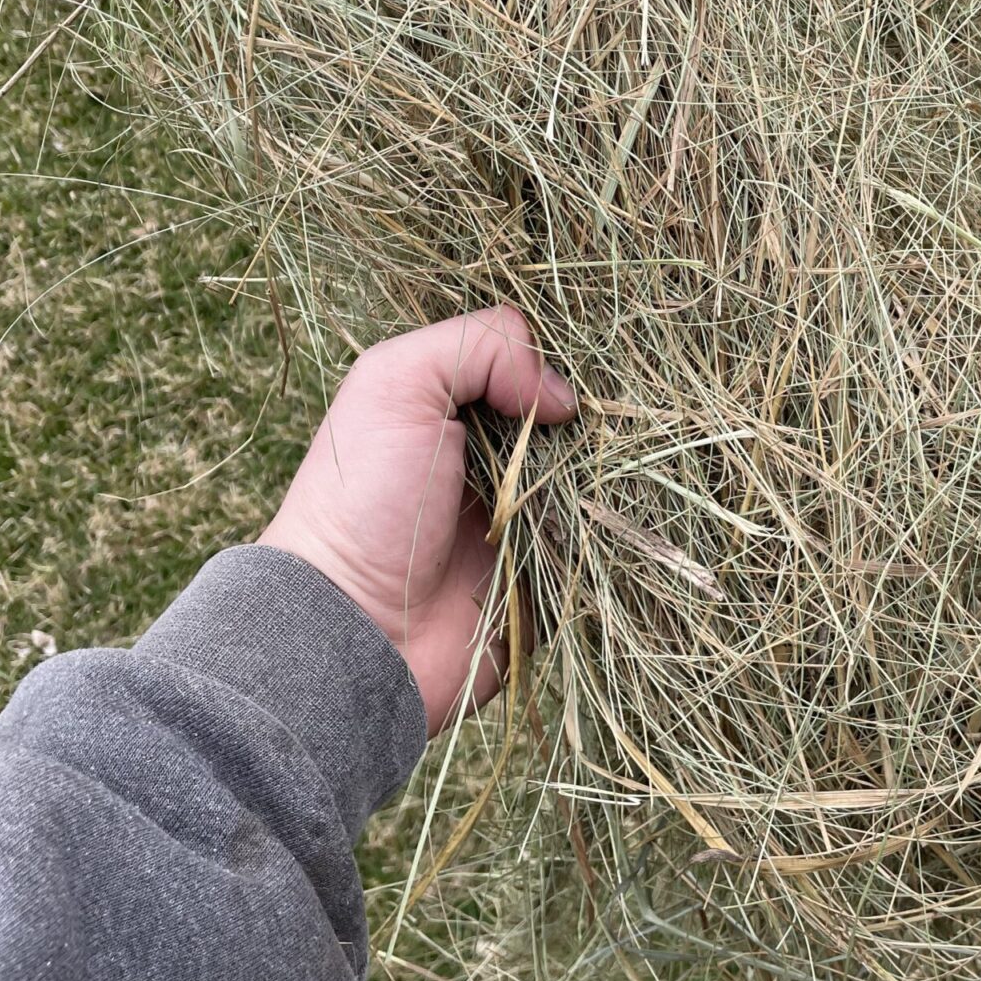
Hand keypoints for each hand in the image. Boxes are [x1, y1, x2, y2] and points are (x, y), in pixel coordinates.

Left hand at [260, 307, 576, 731]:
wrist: (358, 631)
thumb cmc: (362, 500)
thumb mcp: (395, 385)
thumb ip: (477, 348)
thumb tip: (561, 396)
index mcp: (455, 408)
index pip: (529, 362)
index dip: (553, 362)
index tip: (562, 383)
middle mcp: (494, 457)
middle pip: (573, 418)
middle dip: (593, 418)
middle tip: (596, 427)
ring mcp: (526, 516)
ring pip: (598, 477)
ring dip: (608, 474)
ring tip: (615, 473)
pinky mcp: (552, 572)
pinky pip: (604, 543)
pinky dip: (614, 530)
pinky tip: (621, 516)